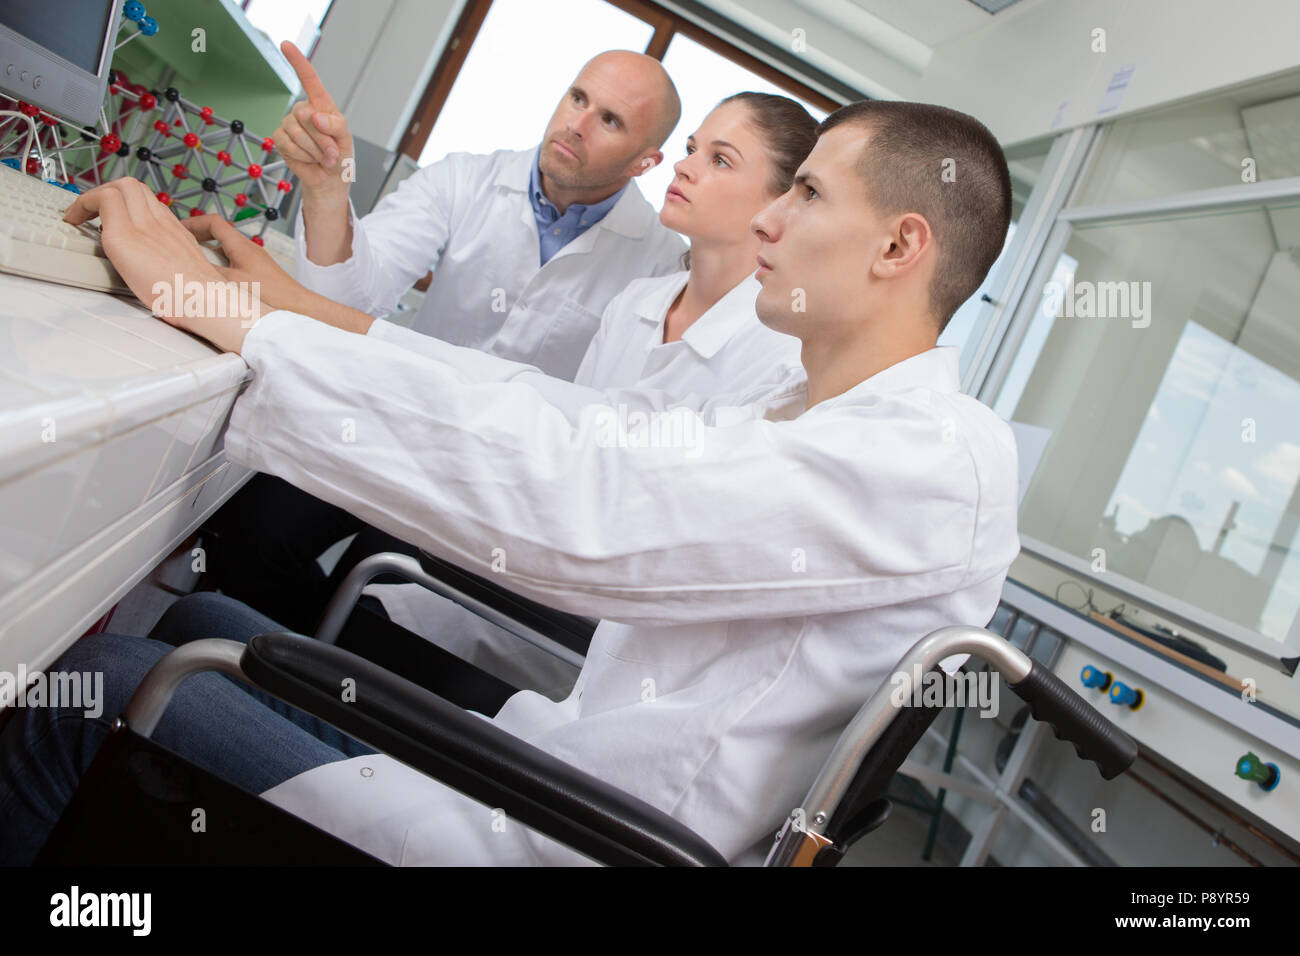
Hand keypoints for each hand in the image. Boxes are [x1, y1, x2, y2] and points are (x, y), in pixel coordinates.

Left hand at [62, 177, 263, 352]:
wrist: (207, 302)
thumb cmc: (198, 299)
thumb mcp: (188, 276)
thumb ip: (173, 264)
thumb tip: (159, 273)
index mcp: (176, 232)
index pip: (149, 203)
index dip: (127, 205)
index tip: (113, 217)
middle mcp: (161, 223)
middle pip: (134, 187)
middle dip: (108, 192)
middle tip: (93, 210)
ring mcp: (144, 226)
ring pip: (118, 187)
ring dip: (94, 196)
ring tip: (81, 214)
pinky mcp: (125, 236)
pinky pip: (102, 202)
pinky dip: (83, 205)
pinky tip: (74, 220)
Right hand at [185, 214, 373, 335]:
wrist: (299, 309)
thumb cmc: (272, 295)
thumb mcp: (229, 283)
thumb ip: (206, 273)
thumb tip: (183, 270)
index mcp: (241, 245)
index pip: (213, 222)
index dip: (192, 223)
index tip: (176, 229)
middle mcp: (249, 251)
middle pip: (218, 236)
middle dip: (196, 239)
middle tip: (179, 245)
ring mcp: (255, 264)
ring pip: (225, 253)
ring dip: (207, 256)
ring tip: (191, 265)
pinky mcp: (259, 278)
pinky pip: (233, 267)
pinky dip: (219, 270)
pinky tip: (213, 285)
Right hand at [274, 41, 353, 199]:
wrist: (329, 179)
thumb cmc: (339, 156)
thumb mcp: (345, 138)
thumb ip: (335, 125)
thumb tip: (316, 116)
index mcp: (320, 105)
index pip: (309, 79)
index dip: (297, 61)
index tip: (286, 45)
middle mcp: (303, 111)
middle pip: (307, 115)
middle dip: (323, 139)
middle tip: (331, 151)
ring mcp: (289, 124)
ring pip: (298, 133)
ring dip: (315, 151)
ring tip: (322, 157)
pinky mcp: (279, 138)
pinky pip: (288, 145)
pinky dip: (303, 156)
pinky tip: (309, 159)